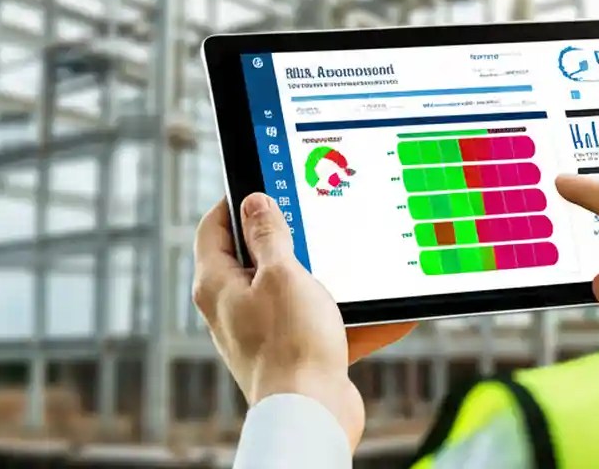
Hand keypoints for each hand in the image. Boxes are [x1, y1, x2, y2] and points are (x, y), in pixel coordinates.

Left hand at [192, 194, 415, 449]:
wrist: (312, 413)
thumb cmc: (291, 345)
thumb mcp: (282, 273)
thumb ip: (268, 234)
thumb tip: (254, 201)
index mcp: (218, 285)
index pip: (213, 227)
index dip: (235, 200)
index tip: (263, 185)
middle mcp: (232, 309)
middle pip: (253, 258)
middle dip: (289, 239)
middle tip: (314, 219)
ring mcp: (261, 333)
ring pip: (291, 292)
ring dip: (324, 280)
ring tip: (353, 266)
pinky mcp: (290, 355)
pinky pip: (319, 325)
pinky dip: (347, 318)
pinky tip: (385, 313)